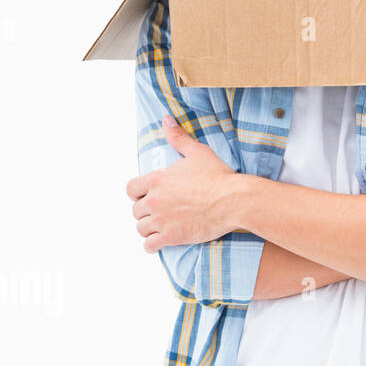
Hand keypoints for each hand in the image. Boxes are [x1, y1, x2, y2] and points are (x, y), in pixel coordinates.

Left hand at [126, 115, 239, 252]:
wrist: (234, 200)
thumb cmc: (218, 176)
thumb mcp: (198, 152)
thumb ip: (178, 138)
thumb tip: (166, 120)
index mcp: (157, 180)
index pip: (131, 189)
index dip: (138, 193)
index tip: (148, 196)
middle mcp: (154, 200)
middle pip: (136, 210)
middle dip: (146, 211)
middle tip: (160, 211)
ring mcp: (161, 220)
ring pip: (141, 228)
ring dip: (149, 228)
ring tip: (161, 226)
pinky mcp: (171, 237)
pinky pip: (149, 246)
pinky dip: (152, 245)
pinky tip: (160, 241)